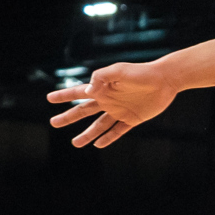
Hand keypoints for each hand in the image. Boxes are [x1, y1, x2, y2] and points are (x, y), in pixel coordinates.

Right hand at [46, 60, 179, 147]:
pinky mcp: (133, 119)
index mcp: (103, 88)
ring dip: (87, 134)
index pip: (78, 92)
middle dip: (68, 117)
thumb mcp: (119, 70)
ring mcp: (120, 110)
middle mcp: (109, 100)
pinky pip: (118, 131)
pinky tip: (99, 144)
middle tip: (53, 123)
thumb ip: (101, 77)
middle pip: (84, 111)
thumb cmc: (142, 72)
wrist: (165, 79)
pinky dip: (108, 138)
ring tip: (75, 143)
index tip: (49, 99)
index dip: (64, 96)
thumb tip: (87, 91)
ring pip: (99, 125)